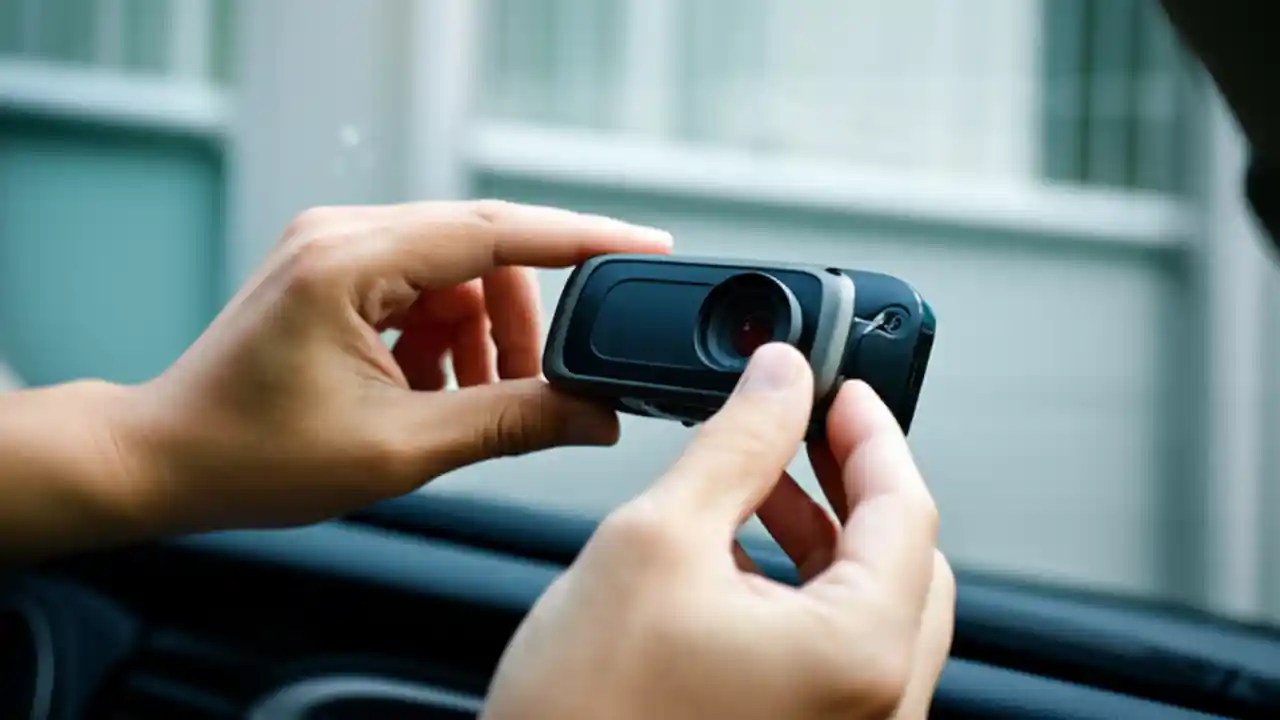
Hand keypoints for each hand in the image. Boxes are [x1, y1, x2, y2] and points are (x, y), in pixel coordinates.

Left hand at [116, 200, 671, 533]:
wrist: (163, 460)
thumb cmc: (254, 457)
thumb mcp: (400, 448)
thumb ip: (510, 423)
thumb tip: (594, 416)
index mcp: (350, 262)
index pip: (497, 230)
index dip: (583, 239)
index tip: (647, 246)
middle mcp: (342, 233)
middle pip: (484, 251)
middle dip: (522, 322)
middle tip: (532, 392)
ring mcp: (334, 245)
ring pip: (458, 272)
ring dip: (482, 335)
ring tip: (468, 402)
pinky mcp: (334, 267)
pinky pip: (423, 285)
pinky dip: (446, 336)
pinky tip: (430, 388)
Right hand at [483, 344, 953, 719]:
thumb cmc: (588, 718)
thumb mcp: (657, 541)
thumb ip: (735, 445)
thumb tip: (779, 380)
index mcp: (860, 654)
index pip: (906, 509)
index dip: (871, 432)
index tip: (841, 388)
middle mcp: (875, 706)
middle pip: (903, 559)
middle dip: (850, 483)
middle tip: (802, 428)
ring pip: (868, 606)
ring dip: (822, 534)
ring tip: (760, 484)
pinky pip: (834, 653)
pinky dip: (801, 592)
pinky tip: (740, 559)